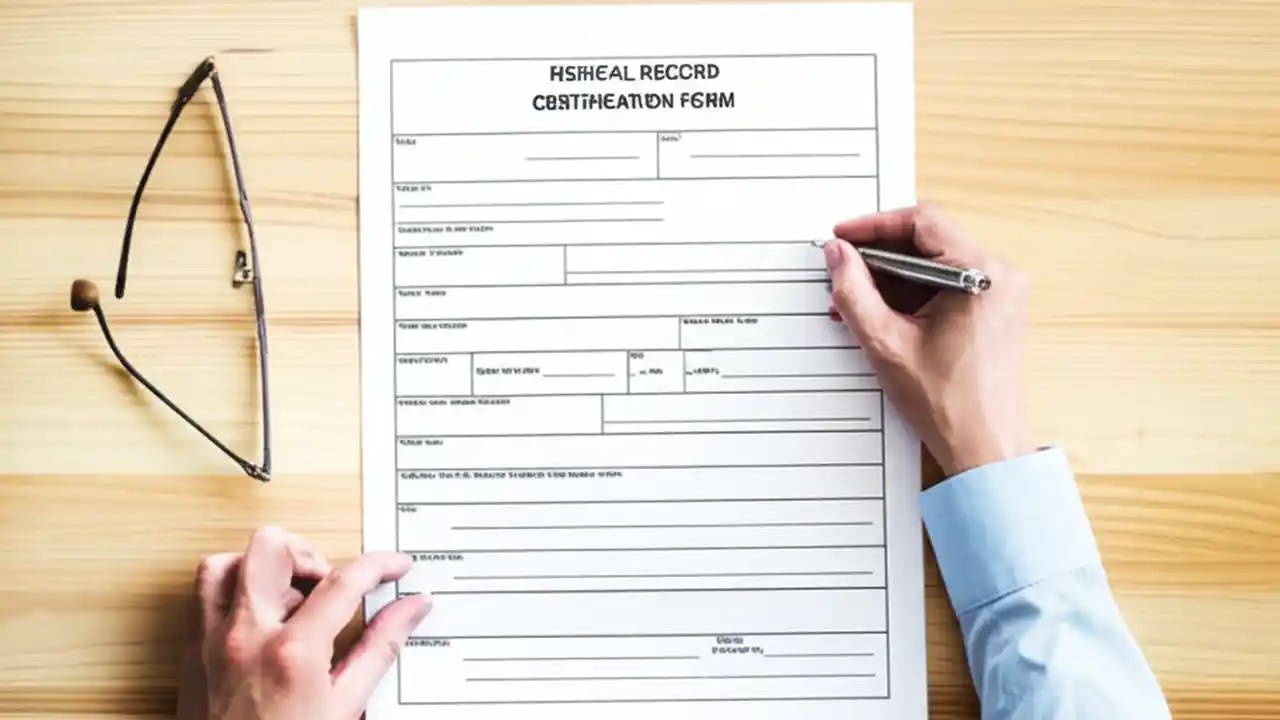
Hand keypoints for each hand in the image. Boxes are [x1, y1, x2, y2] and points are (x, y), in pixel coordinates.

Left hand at [176, 526, 430, 719]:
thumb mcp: (344, 705)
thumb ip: (380, 648)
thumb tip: (411, 609)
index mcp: (292, 653)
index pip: (343, 583)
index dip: (378, 565)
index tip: (393, 566)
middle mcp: (246, 636)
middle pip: (272, 548)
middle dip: (310, 554)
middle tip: (329, 583)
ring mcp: (212, 639)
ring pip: (229, 561)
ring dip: (264, 567)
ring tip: (289, 595)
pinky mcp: (192, 648)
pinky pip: (203, 590)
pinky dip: (232, 585)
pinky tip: (256, 610)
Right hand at [823, 205, 1033, 475]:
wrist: (985, 446)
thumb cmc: (948, 404)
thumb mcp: (886, 342)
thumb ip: (854, 292)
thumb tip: (837, 254)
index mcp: (981, 274)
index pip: (922, 222)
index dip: (874, 225)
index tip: (842, 237)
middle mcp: (999, 275)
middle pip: (928, 241)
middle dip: (879, 257)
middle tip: (841, 272)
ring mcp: (1000, 292)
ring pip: (934, 263)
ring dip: (892, 278)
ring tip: (853, 303)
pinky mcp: (994, 310)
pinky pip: (947, 284)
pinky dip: (912, 294)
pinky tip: (881, 315)